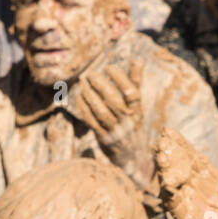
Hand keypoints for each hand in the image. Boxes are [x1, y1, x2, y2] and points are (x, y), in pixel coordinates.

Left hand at [77, 61, 154, 191]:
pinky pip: (92, 122)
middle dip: (101, 86)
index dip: (120, 79)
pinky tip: (79, 97)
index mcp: (137, 112)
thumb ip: (136, 84)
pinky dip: (84, 109)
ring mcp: (115, 132)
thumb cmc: (134, 126)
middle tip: (91, 74)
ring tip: (83, 83)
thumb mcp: (138, 107)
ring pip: (101, 112)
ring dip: (90, 96)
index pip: (131, 93)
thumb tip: (137, 60)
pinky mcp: (104, 139)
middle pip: (114, 102)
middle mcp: (127, 122)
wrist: (134, 158)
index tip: (109, 67)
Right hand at [157, 128, 217, 218]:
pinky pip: (178, 209)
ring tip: (162, 154)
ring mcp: (192, 209)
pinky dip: (172, 195)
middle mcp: (199, 193)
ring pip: (175, 187)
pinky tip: (168, 181)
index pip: (193, 160)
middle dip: (171, 155)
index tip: (169, 131)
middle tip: (162, 139)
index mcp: (213, 181)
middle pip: (181, 170)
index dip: (181, 146)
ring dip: (167, 171)